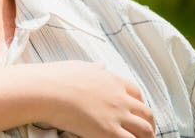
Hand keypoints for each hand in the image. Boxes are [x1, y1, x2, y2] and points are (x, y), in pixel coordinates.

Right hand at [39, 61, 154, 137]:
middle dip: (148, 123)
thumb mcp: (80, 67)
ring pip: (145, 130)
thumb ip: (95, 69)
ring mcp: (116, 115)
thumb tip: (101, 64)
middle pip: (146, 113)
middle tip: (144, 133)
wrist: (46, 90)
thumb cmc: (57, 77)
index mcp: (113, 81)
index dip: (140, 104)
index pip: (137, 93)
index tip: (137, 112)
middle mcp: (119, 98)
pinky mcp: (108, 131)